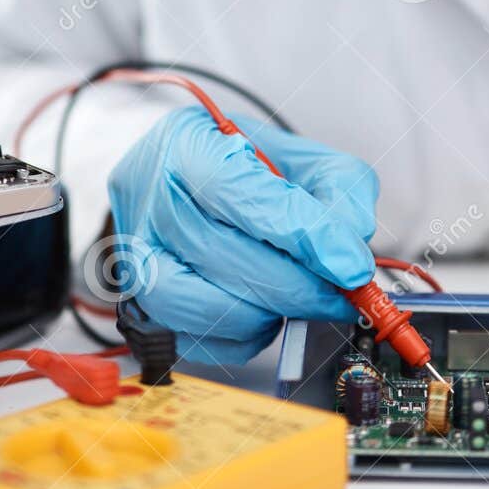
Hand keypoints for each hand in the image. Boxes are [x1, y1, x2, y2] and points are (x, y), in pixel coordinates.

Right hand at [105, 106, 377, 364]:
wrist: (180, 183)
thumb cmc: (238, 168)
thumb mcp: (299, 155)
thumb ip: (338, 188)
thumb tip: (351, 243)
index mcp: (187, 146)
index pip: (243, 193)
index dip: (304, 234)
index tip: (350, 265)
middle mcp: (151, 201)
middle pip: (224, 255)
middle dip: (298, 285)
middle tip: (341, 292)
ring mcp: (137, 258)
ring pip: (202, 306)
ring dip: (267, 313)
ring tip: (299, 298)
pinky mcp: (142, 306)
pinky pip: (198, 341)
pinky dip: (245, 335)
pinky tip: (265, 310)